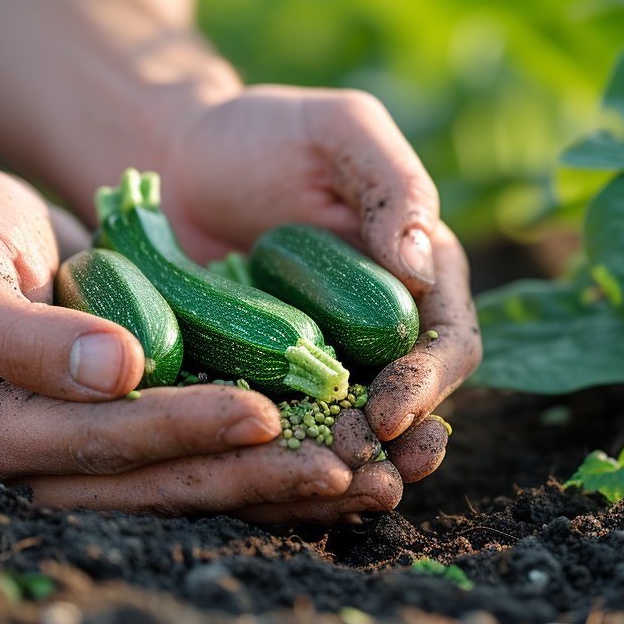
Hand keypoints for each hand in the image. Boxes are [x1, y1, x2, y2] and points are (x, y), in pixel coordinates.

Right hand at [0, 168, 403, 519]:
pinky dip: (275, 467)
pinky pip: (209, 465)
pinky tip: (345, 463)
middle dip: (258, 479)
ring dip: (284, 490)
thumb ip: (21, 328)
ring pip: (196, 488)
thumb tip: (117, 373)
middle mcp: (44, 468)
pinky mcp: (138, 439)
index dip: (185, 432)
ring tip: (371, 483)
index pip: (103, 444)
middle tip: (347, 470)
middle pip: (162, 485)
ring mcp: (93, 462)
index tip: (263, 413)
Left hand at [148, 85, 481, 479]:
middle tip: (361, 472)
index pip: (448, 343)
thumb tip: (419, 263)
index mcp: (419, 275)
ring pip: (352, 434)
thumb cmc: (266, 134)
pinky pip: (283, 434)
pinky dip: (280, 464)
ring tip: (323, 491)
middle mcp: (384, 331)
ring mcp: (327, 366)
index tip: (387, 413)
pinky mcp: (267, 388)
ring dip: (345, 467)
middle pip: (412, 407)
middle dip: (395, 447)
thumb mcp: (339, 131)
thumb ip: (390, 184)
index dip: (428, 386)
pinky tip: (261, 485)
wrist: (175, 158)